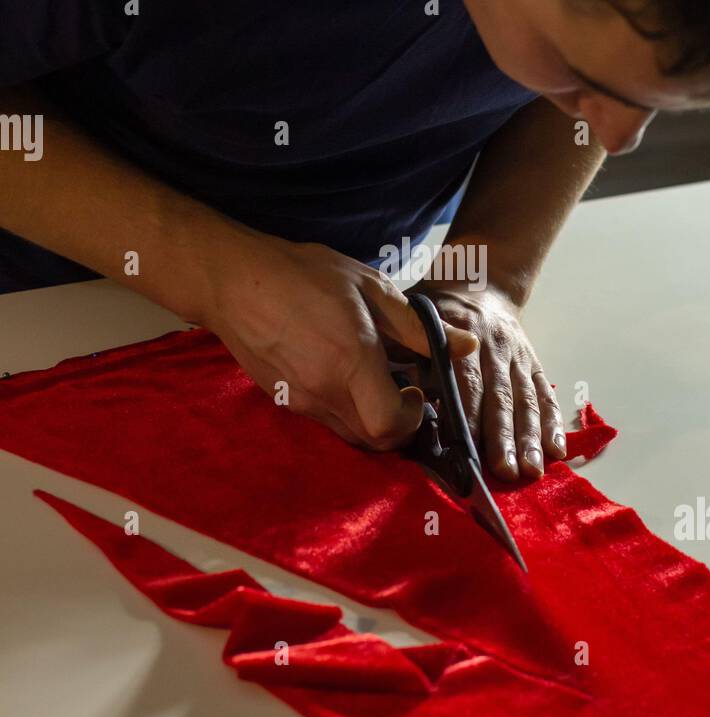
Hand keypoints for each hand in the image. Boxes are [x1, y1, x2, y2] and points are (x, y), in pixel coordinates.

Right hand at [201, 227, 477, 449]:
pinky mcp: (283, 401)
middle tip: (404, 389)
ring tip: (373, 377)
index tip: (417, 390)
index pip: (390, 426)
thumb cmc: (304, 275)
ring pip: (348, 434)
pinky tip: (341, 372)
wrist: (234, 281)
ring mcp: (299, 401)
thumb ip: (419, 327)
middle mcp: (323, 391)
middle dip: (398, 425)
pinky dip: (344, 408)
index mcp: (350, 362)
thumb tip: (467, 346)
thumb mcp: (370, 289)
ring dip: (370, 417)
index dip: (413, 419)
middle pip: (373, 441)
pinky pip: (325, 420)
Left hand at [408, 281, 566, 480]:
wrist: (480, 280)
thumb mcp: (416, 316)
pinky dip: (552, 423)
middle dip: (503, 436)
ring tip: (531, 470)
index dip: (466, 414)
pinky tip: (557, 450)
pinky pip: (544, 394)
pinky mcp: (533, 363)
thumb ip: (412, 351)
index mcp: (462, 332)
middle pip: (500, 396)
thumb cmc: (436, 307)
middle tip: (504, 470)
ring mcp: (517, 355)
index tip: (464, 447)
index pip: (466, 379)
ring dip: (529, 438)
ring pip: (526, 399)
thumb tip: (405, 399)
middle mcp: (494, 345)